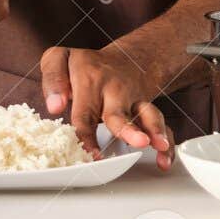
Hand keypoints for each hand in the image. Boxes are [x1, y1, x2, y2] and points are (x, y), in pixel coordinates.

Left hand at [40, 46, 173, 170]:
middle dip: (128, 129)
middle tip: (137, 142)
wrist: (122, 58)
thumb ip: (53, 79)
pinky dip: (166, 141)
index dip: (87, 135)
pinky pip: (160, 123)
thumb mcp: (60, 58)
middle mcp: (114, 90)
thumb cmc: (85, 65)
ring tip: (160, 146)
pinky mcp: (146, 107)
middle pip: (119, 114)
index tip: (90, 152)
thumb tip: (54, 106)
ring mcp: (133, 99)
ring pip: (146, 115)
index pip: (85, 113)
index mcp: (89, 79)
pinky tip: (165, 160)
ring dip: (154, 130)